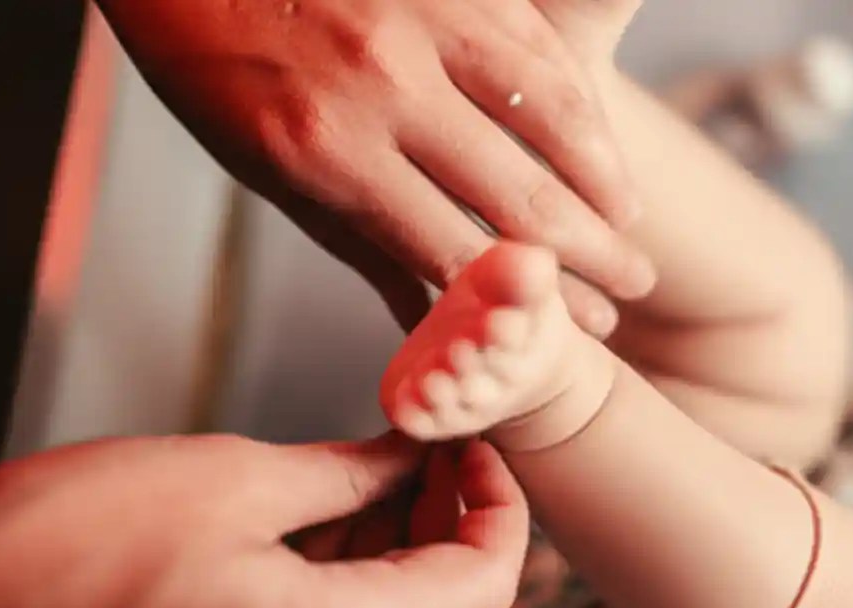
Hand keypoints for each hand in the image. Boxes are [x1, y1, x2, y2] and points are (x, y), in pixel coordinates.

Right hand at [0, 434, 527, 607]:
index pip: (480, 584)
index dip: (500, 505)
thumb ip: (358, 472)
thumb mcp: (244, 477)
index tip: (484, 441)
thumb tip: (420, 453)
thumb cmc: (81, 537)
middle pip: (441, 598)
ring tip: (394, 450)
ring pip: (393, 604)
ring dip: (404, 527)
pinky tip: (346, 489)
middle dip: (451, 510)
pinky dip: (356, 552)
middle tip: (442, 432)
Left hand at [95, 0, 653, 335]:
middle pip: (522, 195)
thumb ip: (362, 244)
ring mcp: (426, 20)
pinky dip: (581, 99)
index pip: (460, 255)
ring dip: (606, 178)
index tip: (578, 332)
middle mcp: (389, 88)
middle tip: (636, 286)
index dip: (530, 305)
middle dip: (593, 255)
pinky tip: (601, 141)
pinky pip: (540, 44)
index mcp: (332, 154)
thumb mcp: (269, 175)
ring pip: (552, 113)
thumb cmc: (216, 68)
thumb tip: (431, 323)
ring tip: (633, 223)